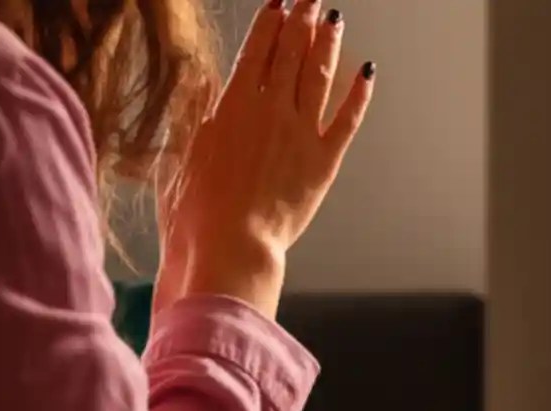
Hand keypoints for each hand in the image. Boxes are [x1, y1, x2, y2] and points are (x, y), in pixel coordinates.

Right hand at [153, 0, 374, 317]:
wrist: (230, 246)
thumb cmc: (196, 211)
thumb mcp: (183, 153)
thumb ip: (198, 111)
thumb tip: (207, 79)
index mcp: (232, 106)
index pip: (255, 52)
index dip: (269, 24)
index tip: (278, 3)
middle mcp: (270, 112)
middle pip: (290, 54)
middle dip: (301, 21)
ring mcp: (300, 135)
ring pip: (318, 77)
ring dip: (326, 44)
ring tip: (333, 18)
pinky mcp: (324, 162)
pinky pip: (347, 119)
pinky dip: (359, 93)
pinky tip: (367, 71)